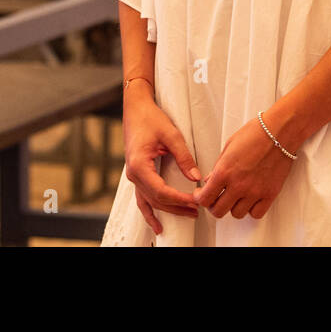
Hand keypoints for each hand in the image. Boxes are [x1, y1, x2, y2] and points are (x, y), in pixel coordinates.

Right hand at [122, 81, 201, 234]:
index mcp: (139, 166)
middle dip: (177, 207)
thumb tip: (196, 177)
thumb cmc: (150, 118)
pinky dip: (150, 211)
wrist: (135, 108)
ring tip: (187, 216)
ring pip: (149, 201)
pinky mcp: (137, 174)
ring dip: (167, 211)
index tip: (195, 200)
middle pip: (156, 199)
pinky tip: (157, 223)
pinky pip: (142, 198)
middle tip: (197, 210)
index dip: (179, 199)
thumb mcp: (171, 135)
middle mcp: (133, 174)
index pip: (161, 191)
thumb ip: (183, 157)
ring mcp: (133, 176)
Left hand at [192, 116, 293, 220]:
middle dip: (214, 205)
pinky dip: (251, 209)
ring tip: (235, 196)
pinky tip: (250, 199)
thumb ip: (218, 166)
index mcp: (224, 171)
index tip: (201, 195)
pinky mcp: (270, 194)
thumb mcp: (229, 146)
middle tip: (216, 197)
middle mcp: (238, 185)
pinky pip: (256, 214)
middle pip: (218, 211)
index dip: (200, 198)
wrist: (280, 131)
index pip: (205, 198)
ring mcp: (255, 191)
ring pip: (236, 214)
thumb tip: (210, 180)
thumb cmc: (255, 133)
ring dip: (233, 207)